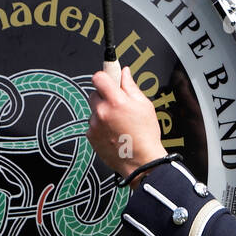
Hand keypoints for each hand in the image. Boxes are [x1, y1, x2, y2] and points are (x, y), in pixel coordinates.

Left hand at [86, 66, 165, 180]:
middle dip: (105, 96)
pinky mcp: (90, 136)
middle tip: (118, 105)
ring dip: (102, 112)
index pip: (99, 77)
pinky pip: (92, 124)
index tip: (109, 78)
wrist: (141, 162)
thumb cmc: (145, 136)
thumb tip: (124, 73)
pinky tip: (113, 131)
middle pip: (94, 93)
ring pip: (93, 109)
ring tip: (118, 122)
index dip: (105, 76)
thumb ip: (131, 86)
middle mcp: (102, 112)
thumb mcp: (144, 106)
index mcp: (116, 101)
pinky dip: (100, 125)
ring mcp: (95, 125)